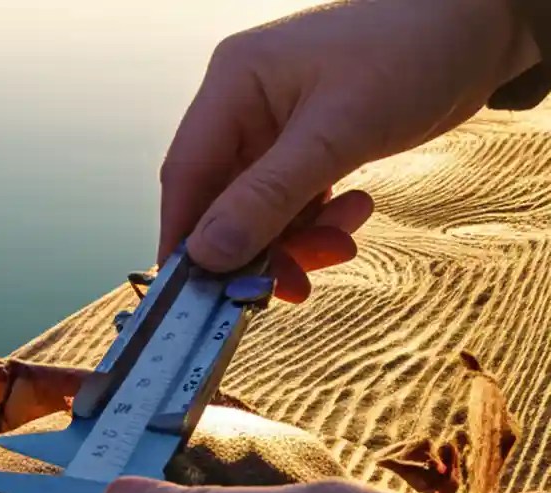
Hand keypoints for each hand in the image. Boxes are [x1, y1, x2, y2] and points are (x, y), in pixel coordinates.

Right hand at [160, 0, 540, 301]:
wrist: (482, 25)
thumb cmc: (413, 49)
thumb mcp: (339, 131)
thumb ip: (269, 196)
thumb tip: (209, 253)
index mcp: (233, 84)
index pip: (187, 173)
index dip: (185, 236)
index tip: (194, 292)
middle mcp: (245, 104)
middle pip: (223, 198)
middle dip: (258, 245)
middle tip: (290, 282)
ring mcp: (277, 124)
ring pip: (261, 207)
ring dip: (295, 238)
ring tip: (341, 244)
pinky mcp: (311, 141)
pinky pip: (293, 199)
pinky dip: (317, 221)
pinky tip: (352, 215)